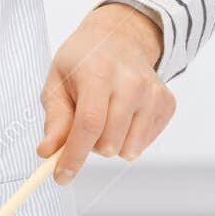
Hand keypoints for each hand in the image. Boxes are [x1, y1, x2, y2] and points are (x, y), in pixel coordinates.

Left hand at [37, 2, 175, 183]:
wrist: (120, 38)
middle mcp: (131, 81)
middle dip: (90, 146)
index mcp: (98, 72)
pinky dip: (128, 139)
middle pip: (108, 143)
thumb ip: (54, 120)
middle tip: (85, 123)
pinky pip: (143, 145)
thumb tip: (47, 153)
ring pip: (128, 150)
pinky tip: (123, 115)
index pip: (89, 123)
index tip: (61, 177)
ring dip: (110, 143)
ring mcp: (153, 93)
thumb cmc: (82, 62)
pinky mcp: (167, 104)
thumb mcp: (57, 83)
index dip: (74, 155)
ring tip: (106, 117)